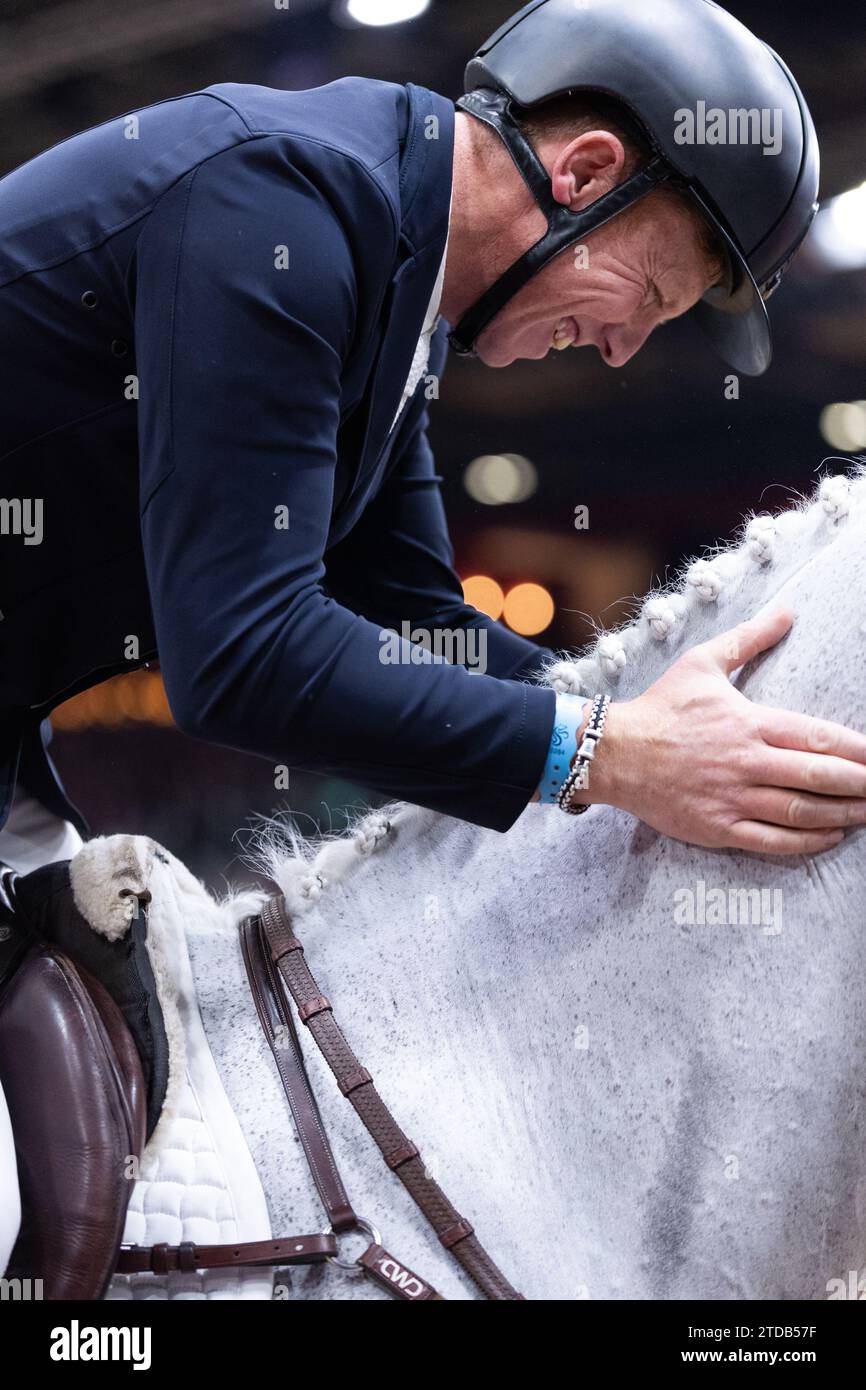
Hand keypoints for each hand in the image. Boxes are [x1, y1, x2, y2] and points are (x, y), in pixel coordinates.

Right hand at [587, 608, 865, 854]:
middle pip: (818, 776)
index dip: (855, 749)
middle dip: (859, 783)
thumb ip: (748, 639)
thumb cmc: (661, 708)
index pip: (816, 737)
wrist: (615, 753)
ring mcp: (734, 797)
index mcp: (749, 722)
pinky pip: (773, 840)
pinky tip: (831, 835)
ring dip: (842, 813)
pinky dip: (807, 841)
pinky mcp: (719, 826)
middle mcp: (747, 762)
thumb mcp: (702, 663)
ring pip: (801, 811)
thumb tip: (786, 612)